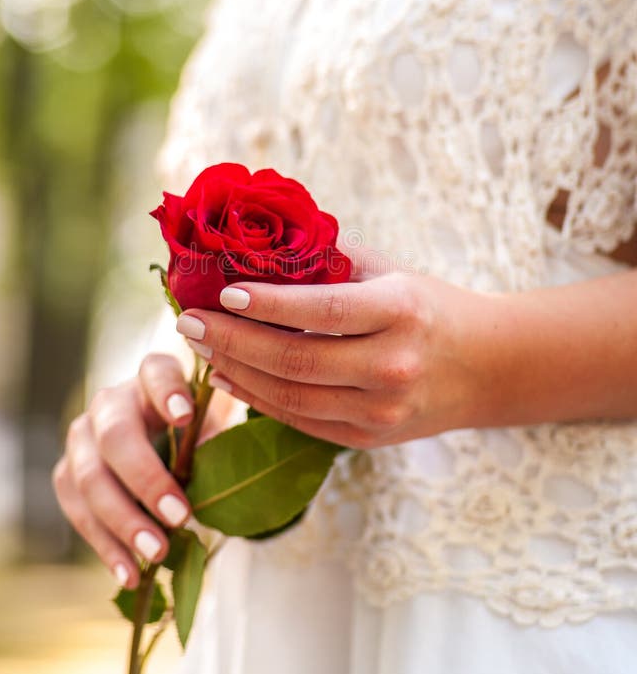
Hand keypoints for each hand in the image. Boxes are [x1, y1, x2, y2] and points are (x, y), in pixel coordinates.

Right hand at [52, 353, 233, 587]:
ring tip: (158, 553)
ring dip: (123, 520)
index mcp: (154, 378)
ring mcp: (83, 437)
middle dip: (146, 479)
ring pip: (89, 477)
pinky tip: (130, 572)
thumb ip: (213, 445)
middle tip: (180, 516)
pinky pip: (76, 509)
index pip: (156, 372)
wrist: (161, 448)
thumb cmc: (197, 436)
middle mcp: (111, 401)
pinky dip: (104, 544)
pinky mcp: (68, 473)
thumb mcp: (214, 431)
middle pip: (115, 435)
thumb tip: (215, 482)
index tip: (185, 416)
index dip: (167, 391)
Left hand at [176, 272, 501, 449]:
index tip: (222, 291)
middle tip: (188, 321)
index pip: (323, 310)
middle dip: (233, 340)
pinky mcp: (369, 438)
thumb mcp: (390, 270)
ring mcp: (382, 410)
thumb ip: (330, 255)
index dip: (269, 304)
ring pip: (291, 396)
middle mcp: (393, 365)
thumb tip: (259, 236)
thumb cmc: (428, 306)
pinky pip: (301, 420)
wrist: (485, 366)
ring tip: (201, 346)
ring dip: (237, 370)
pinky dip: (258, 399)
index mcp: (401, 311)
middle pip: (296, 359)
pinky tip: (229, 376)